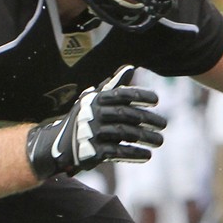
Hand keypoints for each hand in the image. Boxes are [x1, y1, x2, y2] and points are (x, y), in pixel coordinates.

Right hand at [26, 66, 166, 178]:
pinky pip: (118, 151)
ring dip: (146, 137)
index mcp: (95, 99)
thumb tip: (131, 67)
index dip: (140, 96)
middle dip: (148, 119)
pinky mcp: (92, 151)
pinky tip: (146, 155)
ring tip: (159, 141)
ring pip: (125, 133)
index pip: (121, 94)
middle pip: (127, 115)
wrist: (57, 145)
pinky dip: (134, 153)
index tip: (156, 100)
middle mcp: (93, 114)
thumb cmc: (83, 120)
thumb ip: (114, 86)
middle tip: (164, 124)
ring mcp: (92, 133)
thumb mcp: (94, 101)